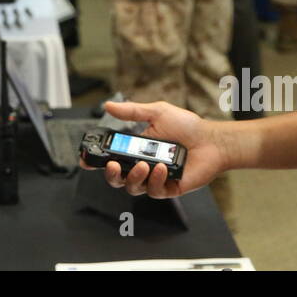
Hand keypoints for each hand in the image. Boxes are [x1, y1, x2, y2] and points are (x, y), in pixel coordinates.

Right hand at [82, 100, 228, 198]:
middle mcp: (142, 166)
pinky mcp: (168, 189)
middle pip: (116, 178)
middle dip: (111, 175)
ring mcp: (154, 179)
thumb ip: (132, 112)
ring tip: (144, 164)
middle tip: (113, 165)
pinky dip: (155, 180)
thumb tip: (107, 105)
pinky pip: (154, 191)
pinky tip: (161, 168)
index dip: (95, 162)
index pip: (110, 158)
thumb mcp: (157, 113)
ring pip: (133, 187)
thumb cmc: (186, 126)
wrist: (211, 140)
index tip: (86, 159)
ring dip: (134, 177)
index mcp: (135, 149)